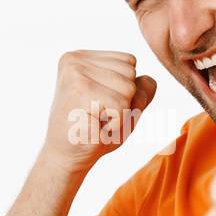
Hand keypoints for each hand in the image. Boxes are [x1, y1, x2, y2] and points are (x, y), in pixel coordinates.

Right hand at [41, 50, 156, 174]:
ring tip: (97, 121)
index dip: (124, 90)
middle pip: (130, 73)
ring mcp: (75, 73)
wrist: (66, 159)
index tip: (100, 105)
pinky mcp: (79, 91)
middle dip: (124, 101)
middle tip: (99, 116)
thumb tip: (149, 79)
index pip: (129, 61)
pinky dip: (116, 124)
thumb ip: (141, 90)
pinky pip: (122, 106)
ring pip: (129, 88)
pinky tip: (95, 128)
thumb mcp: (125, 107)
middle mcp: (75, 59)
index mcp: (81, 57)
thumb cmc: (95, 132)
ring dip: (120, 114)